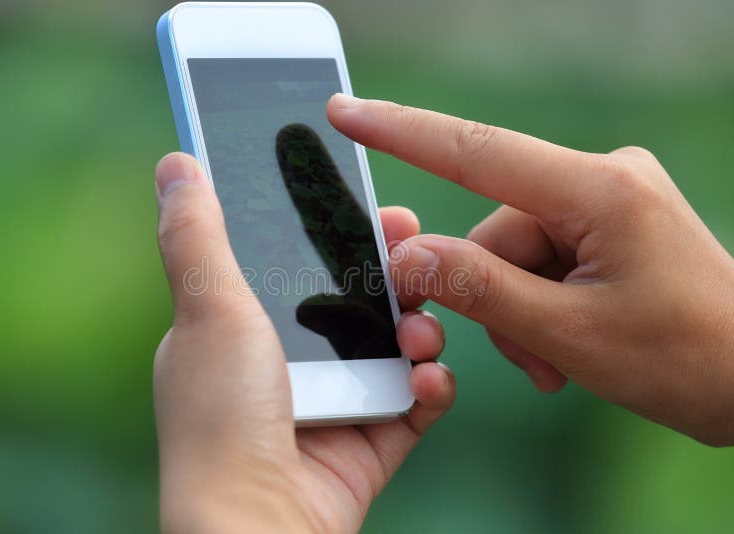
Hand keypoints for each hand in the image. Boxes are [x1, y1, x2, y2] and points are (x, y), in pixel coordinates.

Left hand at [153, 153, 454, 532]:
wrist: (258, 522)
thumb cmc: (222, 413)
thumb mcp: (206, 308)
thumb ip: (197, 234)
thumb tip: (177, 163)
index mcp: (247, 327)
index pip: (301, 261)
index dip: (340, 229)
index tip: (373, 206)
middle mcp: (292, 361)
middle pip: (358, 296)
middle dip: (394, 268)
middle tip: (416, 245)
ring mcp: (336, 401)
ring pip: (397, 342)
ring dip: (420, 325)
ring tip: (419, 328)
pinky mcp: (372, 440)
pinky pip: (418, 400)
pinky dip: (432, 386)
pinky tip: (426, 378)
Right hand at [328, 93, 733, 445]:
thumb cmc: (686, 359)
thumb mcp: (570, 335)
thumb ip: (481, 290)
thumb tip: (409, 258)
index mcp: (597, 192)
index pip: (476, 154)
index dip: (401, 132)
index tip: (345, 113)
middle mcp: (601, 179)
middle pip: (494, 229)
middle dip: (495, 297)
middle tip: (534, 357)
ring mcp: (605, 201)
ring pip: (513, 253)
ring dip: (520, 313)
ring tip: (558, 362)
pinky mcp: (607, 224)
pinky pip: (541, 258)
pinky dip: (540, 306)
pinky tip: (569, 346)